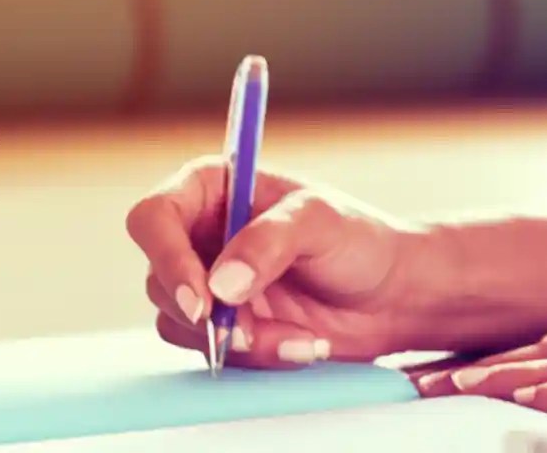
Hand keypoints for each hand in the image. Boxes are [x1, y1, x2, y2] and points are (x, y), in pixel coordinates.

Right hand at [127, 156, 431, 368]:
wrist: (392, 296)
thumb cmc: (360, 241)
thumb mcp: (320, 222)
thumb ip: (269, 242)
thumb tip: (221, 284)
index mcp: (213, 189)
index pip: (154, 217)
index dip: (166, 257)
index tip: (203, 299)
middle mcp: (201, 235)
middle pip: (158, 278)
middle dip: (205, 313)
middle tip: (248, 330)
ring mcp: (211, 285)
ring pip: (181, 323)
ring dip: (237, 340)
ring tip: (296, 335)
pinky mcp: (226, 326)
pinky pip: (213, 352)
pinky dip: (256, 356)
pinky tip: (301, 345)